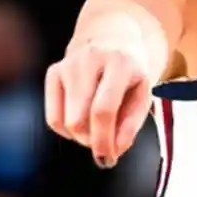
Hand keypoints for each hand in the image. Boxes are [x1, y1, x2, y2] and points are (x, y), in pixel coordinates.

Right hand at [45, 44, 152, 166]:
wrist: (112, 38)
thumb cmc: (130, 72)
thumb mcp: (143, 94)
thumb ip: (131, 124)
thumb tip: (113, 150)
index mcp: (119, 63)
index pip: (103, 110)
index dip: (104, 139)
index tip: (108, 158)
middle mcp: (89, 60)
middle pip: (79, 119)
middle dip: (92, 140)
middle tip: (106, 141)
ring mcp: (68, 64)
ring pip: (65, 121)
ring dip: (81, 136)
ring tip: (97, 129)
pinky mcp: (53, 72)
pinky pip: (53, 117)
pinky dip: (67, 129)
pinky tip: (82, 121)